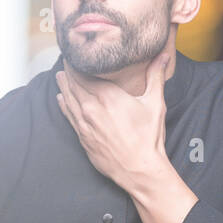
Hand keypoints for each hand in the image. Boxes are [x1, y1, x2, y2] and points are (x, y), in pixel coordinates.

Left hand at [56, 47, 173, 191]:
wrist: (138, 169)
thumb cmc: (148, 138)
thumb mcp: (154, 103)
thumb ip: (156, 76)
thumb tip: (162, 56)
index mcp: (107, 96)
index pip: (85, 73)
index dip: (77, 62)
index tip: (74, 53)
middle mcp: (91, 108)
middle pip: (74, 84)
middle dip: (69, 72)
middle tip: (65, 60)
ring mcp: (84, 123)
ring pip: (68, 99)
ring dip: (63, 86)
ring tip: (59, 75)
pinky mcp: (82, 136)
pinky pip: (68, 116)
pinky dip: (63, 105)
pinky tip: (60, 98)